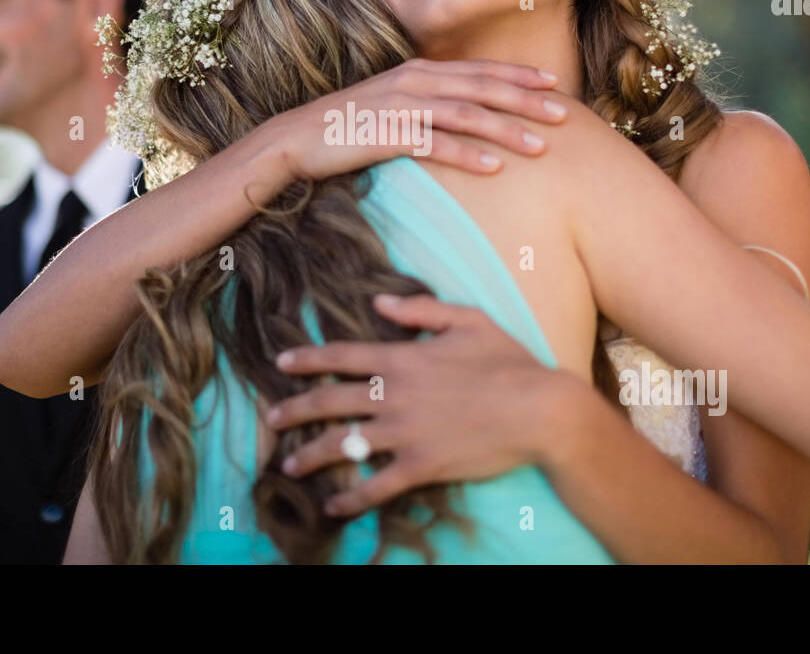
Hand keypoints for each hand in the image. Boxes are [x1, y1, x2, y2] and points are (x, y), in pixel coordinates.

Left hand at [267, 294, 568, 516]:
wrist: (540, 410)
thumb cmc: (509, 361)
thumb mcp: (468, 320)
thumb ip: (421, 310)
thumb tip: (380, 304)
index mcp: (403, 359)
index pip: (342, 357)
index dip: (308, 360)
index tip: (282, 364)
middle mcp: (395, 396)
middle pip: (330, 402)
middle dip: (294, 410)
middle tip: (269, 417)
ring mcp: (406, 433)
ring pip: (344, 444)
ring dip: (311, 456)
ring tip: (287, 465)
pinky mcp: (422, 465)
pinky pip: (377, 485)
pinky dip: (352, 497)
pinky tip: (333, 506)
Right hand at [269, 58, 567, 180]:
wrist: (296, 139)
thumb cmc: (349, 127)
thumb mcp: (394, 105)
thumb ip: (429, 104)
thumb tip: (464, 115)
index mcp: (420, 72)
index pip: (480, 71)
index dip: (520, 77)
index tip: (555, 86)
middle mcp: (415, 82)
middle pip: (482, 89)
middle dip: (527, 102)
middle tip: (564, 115)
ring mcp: (401, 107)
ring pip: (466, 115)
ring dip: (506, 130)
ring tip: (540, 147)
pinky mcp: (386, 135)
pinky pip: (435, 144)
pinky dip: (467, 155)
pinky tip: (494, 167)